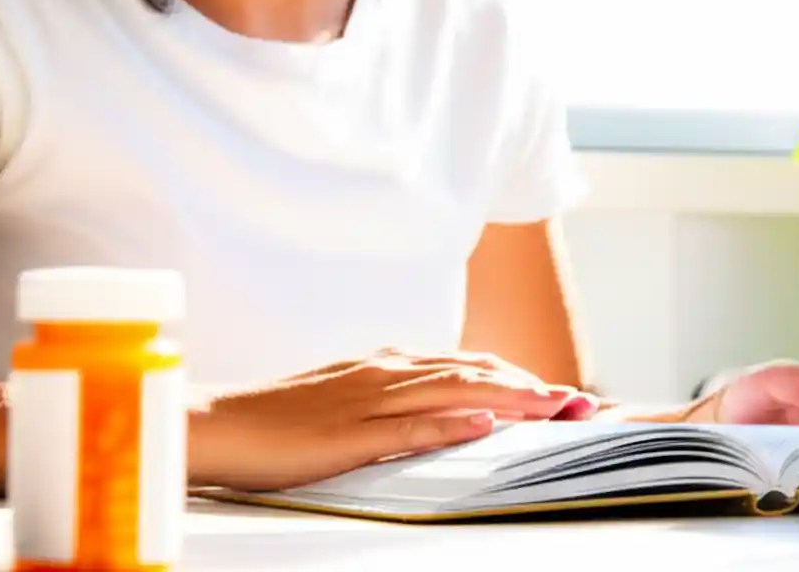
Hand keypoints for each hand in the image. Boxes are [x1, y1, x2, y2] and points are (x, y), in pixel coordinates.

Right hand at [189, 349, 595, 490]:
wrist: (218, 423)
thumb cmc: (281, 418)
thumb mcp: (349, 400)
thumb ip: (396, 400)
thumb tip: (446, 406)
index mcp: (387, 366)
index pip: (469, 365)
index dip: (519, 376)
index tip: (561, 393)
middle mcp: (386, 373)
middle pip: (473, 373)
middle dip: (532, 386)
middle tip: (579, 402)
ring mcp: (368, 401)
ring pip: (452, 392)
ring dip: (510, 398)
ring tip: (553, 407)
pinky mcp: (348, 433)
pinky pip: (406, 428)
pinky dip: (449, 424)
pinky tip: (483, 425)